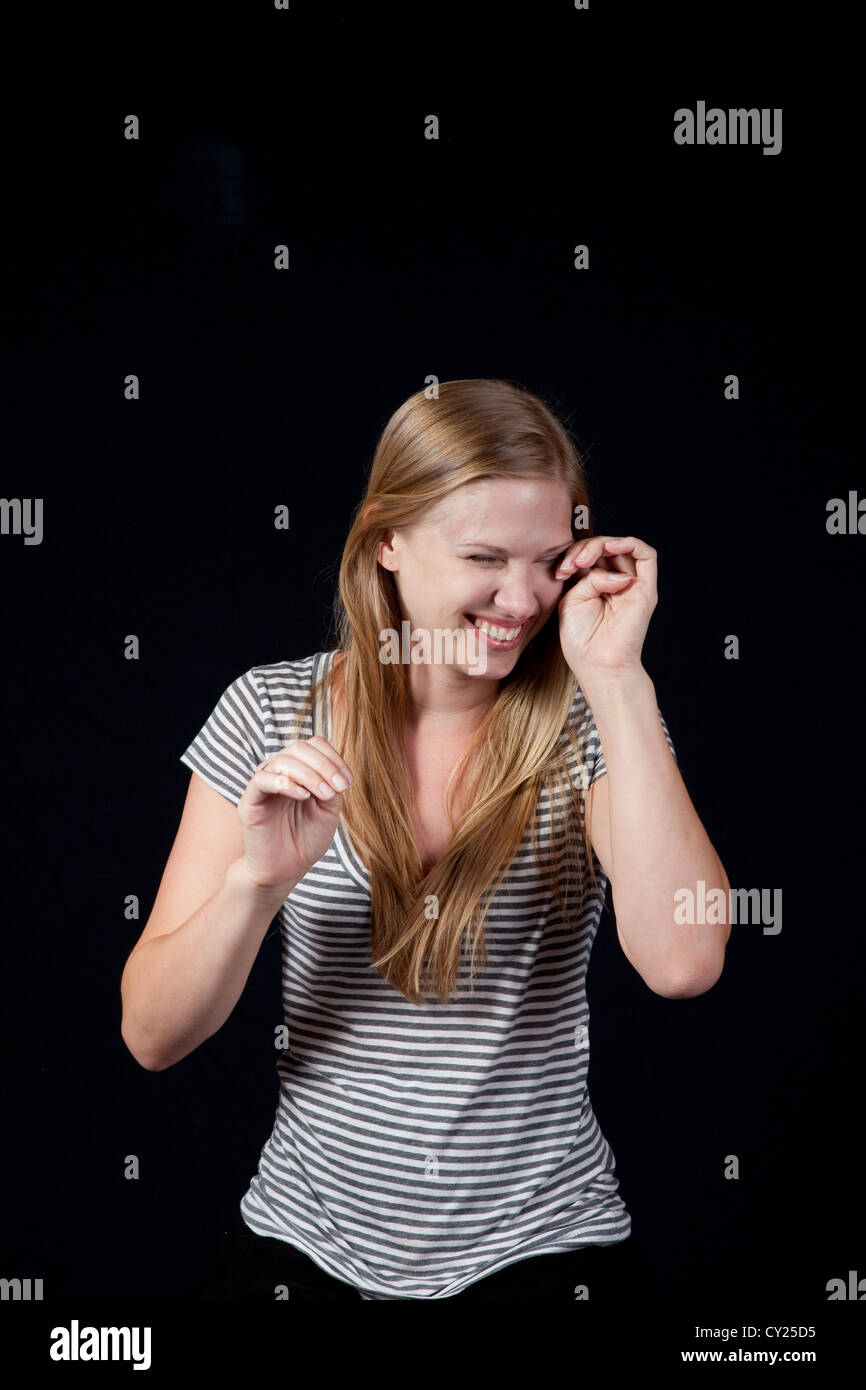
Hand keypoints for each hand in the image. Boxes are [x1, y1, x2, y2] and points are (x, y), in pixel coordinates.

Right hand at [236, 737, 352, 893]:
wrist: (285, 870)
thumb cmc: (306, 840)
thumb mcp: (328, 811)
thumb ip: (332, 787)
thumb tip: (337, 770)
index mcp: (298, 771)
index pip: (313, 745)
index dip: (332, 757)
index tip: (347, 782)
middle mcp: (279, 772)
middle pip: (298, 747)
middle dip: (324, 764)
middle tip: (339, 787)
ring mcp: (263, 785)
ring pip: (282, 760)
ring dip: (310, 774)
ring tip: (325, 795)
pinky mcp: (249, 801)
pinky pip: (263, 780)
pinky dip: (286, 783)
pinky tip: (303, 796)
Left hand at [553, 535, 657, 685]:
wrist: (598, 664)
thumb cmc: (582, 638)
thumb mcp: (572, 600)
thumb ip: (586, 576)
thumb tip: (608, 569)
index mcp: (595, 585)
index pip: (589, 555)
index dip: (574, 554)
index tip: (560, 572)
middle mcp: (615, 583)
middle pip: (605, 548)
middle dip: (584, 549)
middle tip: (570, 565)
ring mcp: (632, 585)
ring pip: (622, 547)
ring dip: (601, 545)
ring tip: (583, 560)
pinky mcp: (646, 589)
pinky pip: (646, 554)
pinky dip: (628, 543)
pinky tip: (610, 547)